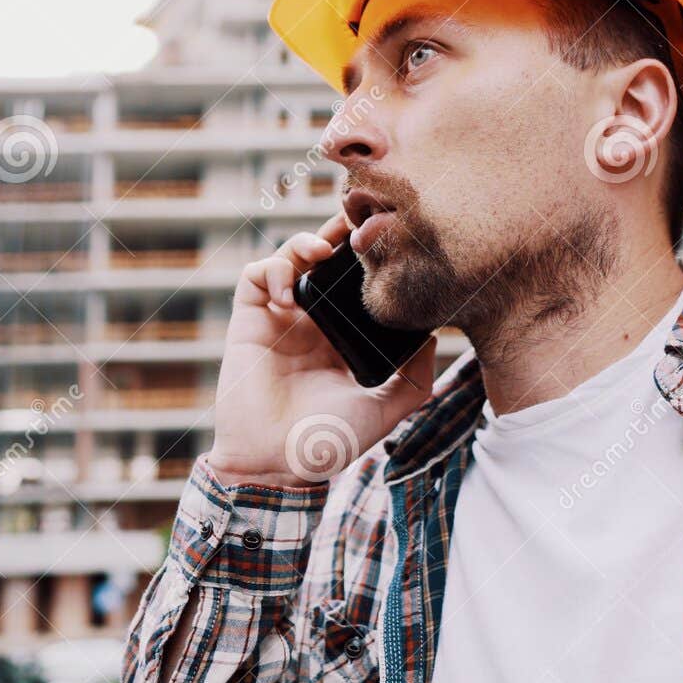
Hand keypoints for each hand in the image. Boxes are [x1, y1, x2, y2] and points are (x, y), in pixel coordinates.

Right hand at [208, 213, 436, 487]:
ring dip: (305, 242)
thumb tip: (432, 336)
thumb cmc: (328, 442)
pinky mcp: (249, 319)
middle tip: (357, 219)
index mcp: (344, 334)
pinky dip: (274, 270)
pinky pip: (257, 276)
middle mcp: (313, 320)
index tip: (390, 239)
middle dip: (341, 233)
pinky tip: (289, 292)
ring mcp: (280, 317)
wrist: (276, 464)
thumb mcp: (384, 410)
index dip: (369, 256)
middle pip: (326, 257)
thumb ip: (413, 378)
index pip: (357, 281)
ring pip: (291, 256)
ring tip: (322, 249)